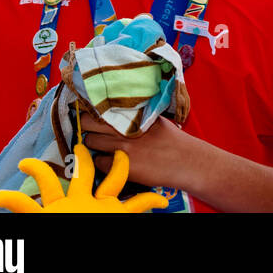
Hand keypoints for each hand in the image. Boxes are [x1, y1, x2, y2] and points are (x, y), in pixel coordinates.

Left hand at [79, 109, 195, 190]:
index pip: (99, 107)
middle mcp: (124, 128)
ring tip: (103, 147)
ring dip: (93, 145)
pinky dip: (102, 162)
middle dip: (87, 127)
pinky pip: (98, 162)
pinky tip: (112, 161)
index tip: (91, 114)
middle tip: (93, 131)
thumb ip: (136, 115)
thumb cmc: (173, 139)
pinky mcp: (121, 165)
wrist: (185, 160)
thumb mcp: (155, 119)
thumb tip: (118, 112)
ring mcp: (121, 147)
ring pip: (90, 142)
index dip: (91, 111)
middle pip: (88, 123)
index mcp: (132, 114)